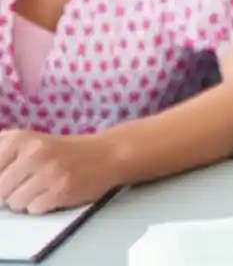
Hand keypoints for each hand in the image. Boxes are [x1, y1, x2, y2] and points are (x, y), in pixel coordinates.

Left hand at [0, 130, 120, 213]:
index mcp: (19, 139)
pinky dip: (41, 205)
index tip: (11, 178)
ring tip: (42, 188)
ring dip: (25, 200)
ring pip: (14, 203)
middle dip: (9, 193)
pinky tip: (53, 193)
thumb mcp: (28, 140)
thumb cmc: (62, 150)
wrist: (106, 154)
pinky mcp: (61, 190)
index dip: (0, 180)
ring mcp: (48, 172)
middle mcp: (33, 153)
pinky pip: (34, 209)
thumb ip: (0, 150)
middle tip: (28, 183)